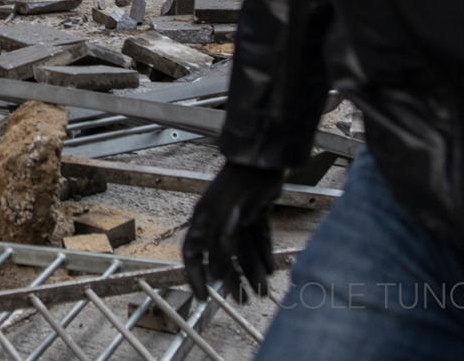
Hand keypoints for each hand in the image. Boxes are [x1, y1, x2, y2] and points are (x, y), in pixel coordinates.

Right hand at [182, 163, 283, 302]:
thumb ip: (218, 248)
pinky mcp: (257, 210)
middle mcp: (217, 219)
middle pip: (222, 256)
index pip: (193, 254)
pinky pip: (259, 237)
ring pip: (244, 250)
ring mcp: (238, 215)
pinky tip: (271, 270)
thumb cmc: (237, 187)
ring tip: (263, 292)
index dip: (196, 276)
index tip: (203, 297)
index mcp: (203, 220)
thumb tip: (216, 275)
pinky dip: (264, 254)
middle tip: (243, 301)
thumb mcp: (224, 221)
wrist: (261, 161)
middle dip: (233, 280)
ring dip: (252, 271)